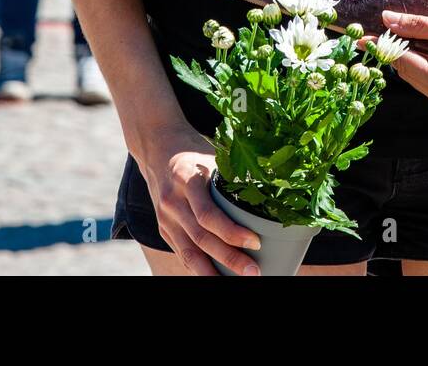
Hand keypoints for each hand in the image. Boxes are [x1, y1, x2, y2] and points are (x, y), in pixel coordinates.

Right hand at [136, 123, 261, 275]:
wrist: (156, 146)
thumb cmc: (193, 150)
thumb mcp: (212, 155)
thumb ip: (232, 175)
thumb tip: (271, 189)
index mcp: (187, 180)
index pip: (208, 214)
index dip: (231, 232)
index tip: (255, 242)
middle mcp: (172, 201)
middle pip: (201, 238)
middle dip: (229, 258)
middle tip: (254, 272)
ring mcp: (165, 217)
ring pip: (189, 252)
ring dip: (212, 272)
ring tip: (237, 281)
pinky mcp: (163, 228)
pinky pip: (182, 253)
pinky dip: (198, 268)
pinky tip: (215, 276)